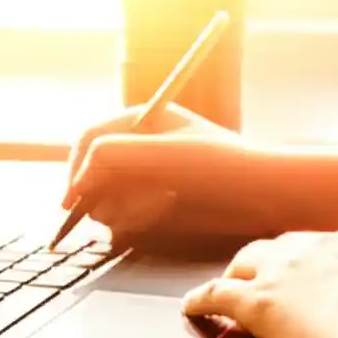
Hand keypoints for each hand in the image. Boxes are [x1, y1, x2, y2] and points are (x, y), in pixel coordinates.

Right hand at [63, 104, 268, 239]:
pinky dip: (136, 219)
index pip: (89, 139)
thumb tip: (80, 178)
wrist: (265, 197)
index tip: (72, 199)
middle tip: (123, 205)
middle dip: (103, 191)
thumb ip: (112, 156)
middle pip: (91, 171)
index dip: (76, 167)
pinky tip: (163, 214)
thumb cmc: (221, 167)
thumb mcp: (162, 154)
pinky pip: (125, 215)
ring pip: (105, 198)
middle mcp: (139, 145)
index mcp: (141, 119)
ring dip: (123, 207)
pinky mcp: (154, 202)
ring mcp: (146, 175)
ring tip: (157, 206)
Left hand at [181, 225, 337, 337]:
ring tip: (227, 287)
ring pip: (247, 262)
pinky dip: (201, 300)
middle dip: (272, 260)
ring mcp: (285, 270)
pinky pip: (218, 294)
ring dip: (236, 274)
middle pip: (283, 246)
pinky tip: (189, 309)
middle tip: (264, 275)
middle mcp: (320, 247)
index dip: (318, 263)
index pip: (332, 247)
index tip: (317, 275)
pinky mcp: (258, 300)